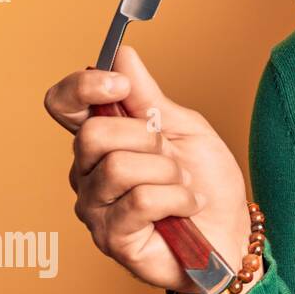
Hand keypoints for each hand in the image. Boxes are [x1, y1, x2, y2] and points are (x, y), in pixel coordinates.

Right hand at [43, 46, 254, 293]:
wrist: (231, 232)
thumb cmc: (206, 182)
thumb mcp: (183, 128)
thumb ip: (148, 96)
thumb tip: (121, 55)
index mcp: (102, 140)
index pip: (63, 105)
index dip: (83, 87)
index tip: (121, 85)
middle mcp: (88, 172)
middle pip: (93, 134)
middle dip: (148, 139)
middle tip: (173, 157)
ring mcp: (95, 207)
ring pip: (120, 167)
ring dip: (169, 173)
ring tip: (184, 187)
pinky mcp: (111, 238)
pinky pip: (141, 200)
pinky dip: (177, 199)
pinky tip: (186, 208)